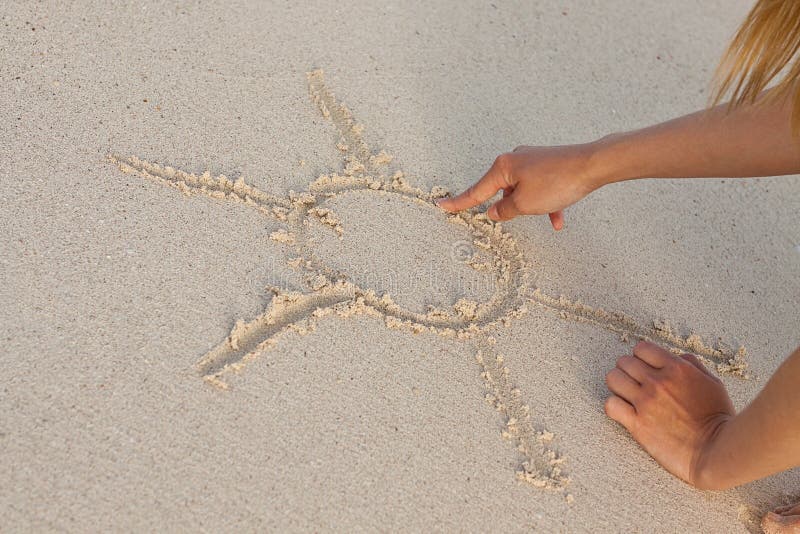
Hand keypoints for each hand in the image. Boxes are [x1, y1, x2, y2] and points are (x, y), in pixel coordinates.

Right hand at [436, 143, 603, 227]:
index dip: (459, 203)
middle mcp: (514, 159)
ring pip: (522, 191)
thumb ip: (505, 211)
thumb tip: (495, 212)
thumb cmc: (559, 181)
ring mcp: (532, 161)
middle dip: (509, 206)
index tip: (441, 206)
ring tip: (547, 213)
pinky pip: (539, 188)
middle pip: (501, 190)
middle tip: (519, 214)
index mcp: (503, 167)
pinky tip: (557, 219)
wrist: (594, 165)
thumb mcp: (525, 204)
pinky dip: (545, 203)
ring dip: (531, 206)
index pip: (476, 191)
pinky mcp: (547, 164)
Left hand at [605, 341, 735, 488]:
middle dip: (628, 371)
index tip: (645, 368)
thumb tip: (676, 357)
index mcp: (677, 369)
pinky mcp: (638, 424)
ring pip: (613, 379)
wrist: (717, 451)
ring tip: (627, 395)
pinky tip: (624, 411)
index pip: (642, 348)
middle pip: (624, 362)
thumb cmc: (719, 419)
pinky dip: (614, 406)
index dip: (642, 357)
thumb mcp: (712, 383)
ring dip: (618, 385)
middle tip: (635, 384)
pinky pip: (611, 405)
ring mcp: (646, 402)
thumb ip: (692, 365)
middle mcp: (658, 382)